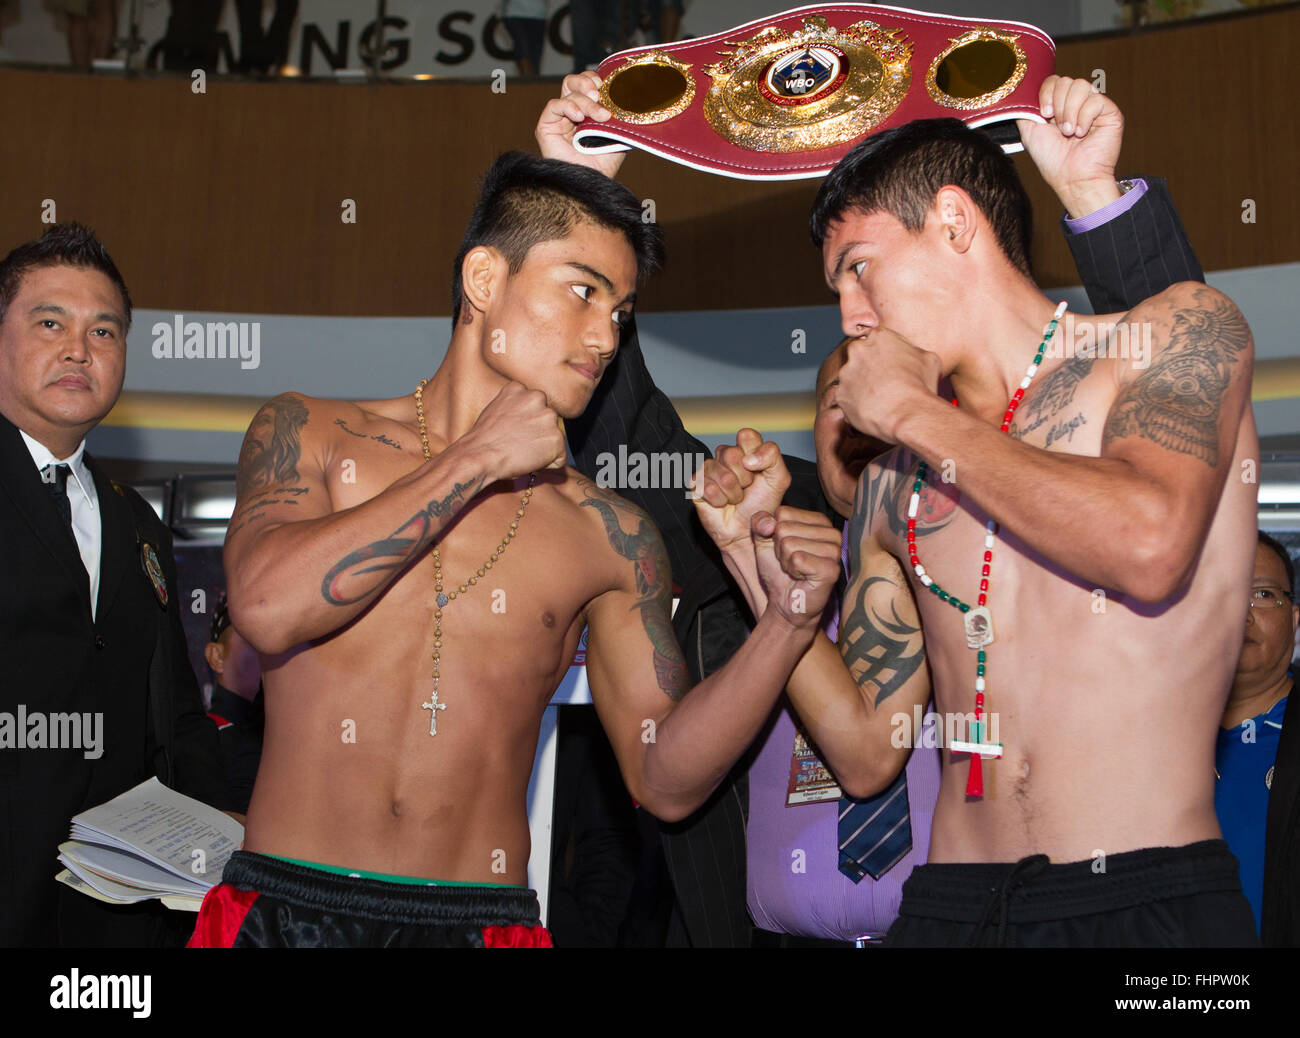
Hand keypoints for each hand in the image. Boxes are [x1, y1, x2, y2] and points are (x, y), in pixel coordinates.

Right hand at [460, 381, 566, 479]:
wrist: (480, 455)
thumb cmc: (482, 439)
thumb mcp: (496, 410)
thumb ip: (514, 408)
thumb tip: (524, 420)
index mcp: (520, 389)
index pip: (534, 405)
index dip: (526, 423)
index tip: (515, 431)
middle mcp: (537, 397)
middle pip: (547, 419)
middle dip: (538, 432)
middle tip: (519, 444)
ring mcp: (548, 417)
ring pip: (554, 436)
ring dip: (543, 447)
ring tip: (522, 452)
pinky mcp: (556, 438)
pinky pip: (559, 457)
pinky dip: (548, 463)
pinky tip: (530, 461)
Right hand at [535, 72, 626, 178]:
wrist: (591, 183)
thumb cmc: (603, 164)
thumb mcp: (617, 133)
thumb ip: (618, 114)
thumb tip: (628, 96)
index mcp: (587, 112)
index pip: (587, 84)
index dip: (595, 79)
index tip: (608, 87)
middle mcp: (571, 113)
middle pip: (573, 81)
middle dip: (587, 82)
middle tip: (600, 94)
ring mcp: (558, 120)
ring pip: (567, 92)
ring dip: (586, 101)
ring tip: (599, 116)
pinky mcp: (545, 127)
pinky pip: (554, 105)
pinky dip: (568, 106)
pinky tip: (579, 117)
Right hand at [691, 428, 789, 552]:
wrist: (747, 531)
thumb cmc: (762, 504)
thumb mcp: (779, 478)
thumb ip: (772, 457)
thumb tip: (747, 459)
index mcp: (746, 449)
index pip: (746, 435)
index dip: (755, 455)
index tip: (759, 472)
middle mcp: (726, 455)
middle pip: (731, 453)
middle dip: (744, 478)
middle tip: (746, 489)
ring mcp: (709, 469)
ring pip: (719, 473)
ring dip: (732, 492)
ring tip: (735, 499)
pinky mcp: (695, 483)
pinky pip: (706, 486)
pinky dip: (719, 500)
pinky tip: (722, 504)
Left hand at [752, 507, 841, 629]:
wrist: (785, 602)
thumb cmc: (778, 571)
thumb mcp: (763, 540)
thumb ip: (760, 522)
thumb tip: (769, 524)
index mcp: (819, 520)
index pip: (782, 513)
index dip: (775, 534)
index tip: (785, 549)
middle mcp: (831, 532)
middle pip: (784, 528)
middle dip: (780, 549)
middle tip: (791, 562)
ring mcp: (834, 550)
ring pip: (789, 544)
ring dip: (786, 561)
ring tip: (797, 570)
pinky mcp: (831, 569)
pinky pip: (797, 559)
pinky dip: (793, 570)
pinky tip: (802, 577)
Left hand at [836, 329, 942, 444]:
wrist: (907, 413)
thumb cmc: (921, 385)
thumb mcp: (929, 359)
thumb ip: (915, 351)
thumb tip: (913, 355)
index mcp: (879, 336)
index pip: (876, 340)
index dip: (884, 354)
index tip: (890, 365)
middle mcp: (857, 350)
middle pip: (860, 356)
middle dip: (868, 367)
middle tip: (883, 383)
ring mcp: (845, 373)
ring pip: (851, 377)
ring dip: (861, 386)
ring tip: (878, 399)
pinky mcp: (840, 394)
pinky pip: (845, 398)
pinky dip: (855, 403)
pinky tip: (870, 410)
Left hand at [1017, 74, 1124, 218]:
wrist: (1072, 178)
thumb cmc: (1053, 159)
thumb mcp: (1030, 131)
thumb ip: (1026, 109)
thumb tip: (1022, 92)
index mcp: (1059, 105)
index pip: (1053, 81)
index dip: (1046, 94)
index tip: (1044, 115)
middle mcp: (1077, 103)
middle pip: (1066, 80)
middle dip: (1058, 105)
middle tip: (1059, 128)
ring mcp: (1094, 106)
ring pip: (1081, 85)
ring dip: (1070, 111)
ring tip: (1070, 132)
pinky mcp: (1110, 112)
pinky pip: (1096, 99)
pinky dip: (1085, 117)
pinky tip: (1082, 133)